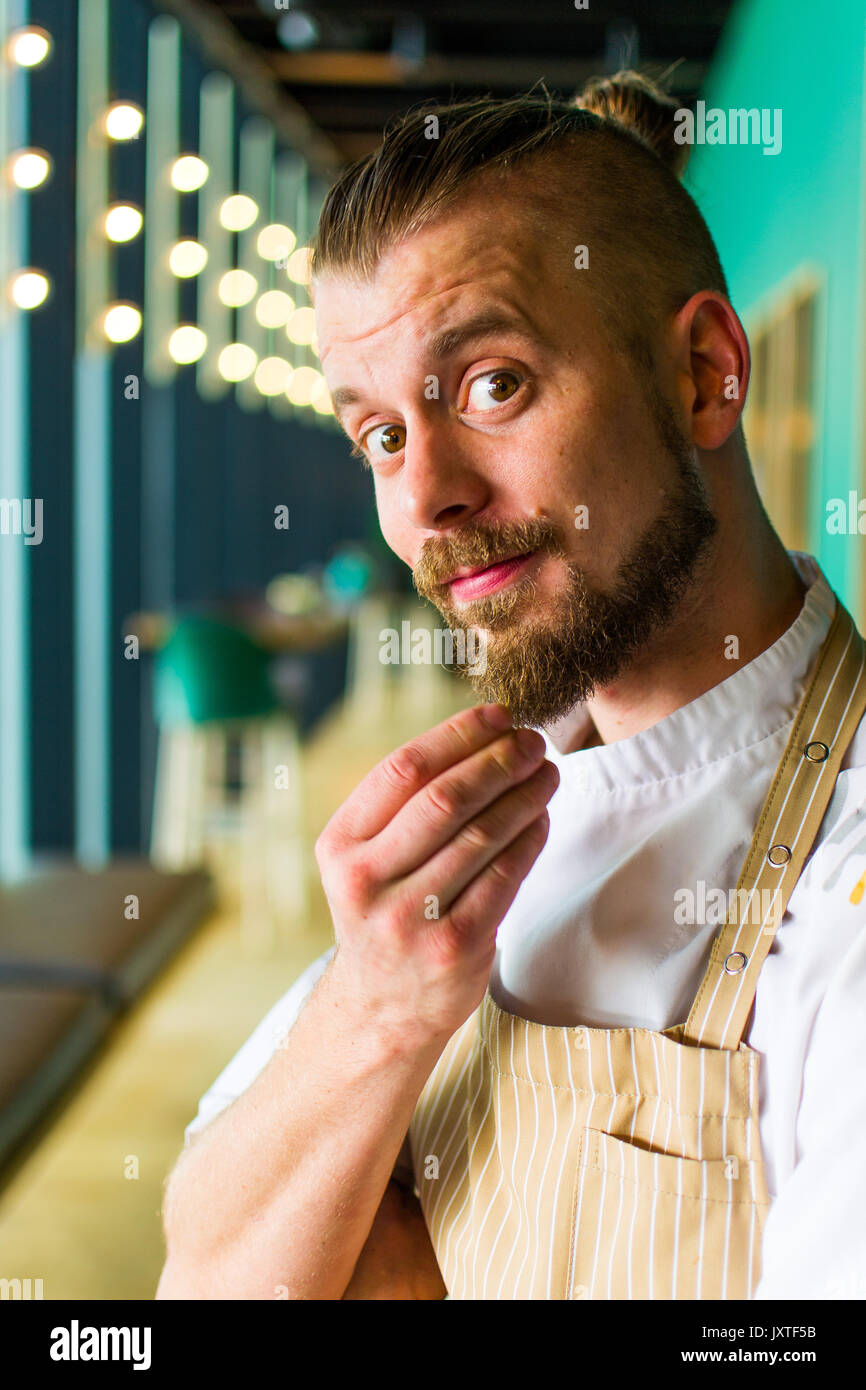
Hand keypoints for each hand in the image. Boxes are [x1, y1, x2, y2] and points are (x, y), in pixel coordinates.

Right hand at [315, 703, 558, 1047]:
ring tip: (548, 773)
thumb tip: (482, 734)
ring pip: (482, 835)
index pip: (402, 768)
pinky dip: (531, 838)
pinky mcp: (454, 946)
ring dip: (524, 796)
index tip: (497, 715)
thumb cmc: (386, 910)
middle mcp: (365, 880)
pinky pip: (505, 876)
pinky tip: (543, 817)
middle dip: (498, 761)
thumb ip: (403, 805)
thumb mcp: (366, 859)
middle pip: (445, 798)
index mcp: (340, 845)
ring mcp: (410, 917)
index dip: (457, 734)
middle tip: (533, 742)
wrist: (383, 1006)